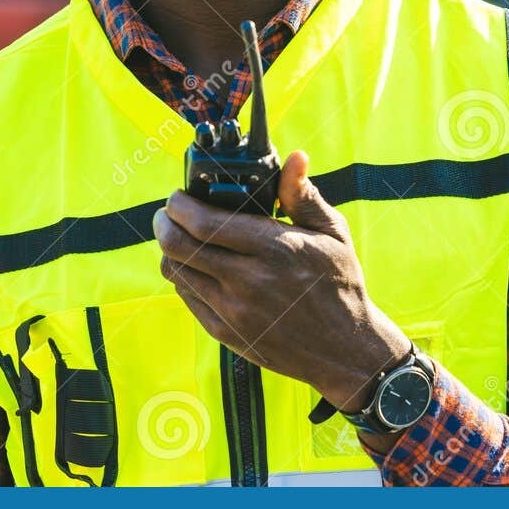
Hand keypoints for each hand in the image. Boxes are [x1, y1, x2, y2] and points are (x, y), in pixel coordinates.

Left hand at [154, 150, 410, 413]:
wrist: (345, 350)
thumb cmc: (339, 285)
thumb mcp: (332, 235)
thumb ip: (304, 196)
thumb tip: (295, 157)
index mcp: (275, 249)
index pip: (205, 222)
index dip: (179, 205)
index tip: (177, 196)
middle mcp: (250, 281)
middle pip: (179, 246)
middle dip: (163, 223)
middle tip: (166, 214)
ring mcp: (234, 311)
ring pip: (176, 272)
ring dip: (168, 250)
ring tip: (177, 237)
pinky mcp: (226, 333)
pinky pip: (186, 297)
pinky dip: (182, 276)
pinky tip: (194, 266)